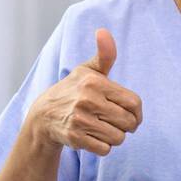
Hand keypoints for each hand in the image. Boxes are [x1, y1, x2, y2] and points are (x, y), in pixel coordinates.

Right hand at [26, 28, 142, 155]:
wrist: (43, 115)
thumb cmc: (72, 90)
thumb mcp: (87, 71)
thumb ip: (104, 55)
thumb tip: (103, 31)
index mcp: (95, 82)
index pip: (134, 103)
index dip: (137, 112)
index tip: (132, 115)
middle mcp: (87, 100)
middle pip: (128, 122)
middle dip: (127, 126)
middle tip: (118, 124)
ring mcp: (80, 120)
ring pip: (118, 138)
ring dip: (115, 137)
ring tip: (104, 129)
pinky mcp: (75, 138)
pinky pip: (105, 149)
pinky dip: (103, 147)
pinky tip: (94, 138)